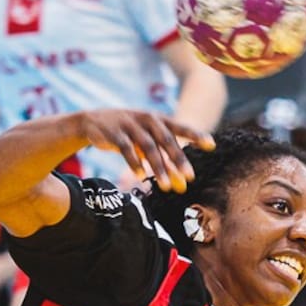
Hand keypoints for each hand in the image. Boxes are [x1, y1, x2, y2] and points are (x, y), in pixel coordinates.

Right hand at [75, 108, 213, 191]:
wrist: (94, 121)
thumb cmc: (128, 133)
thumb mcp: (147, 141)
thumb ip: (164, 158)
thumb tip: (183, 182)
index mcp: (158, 120)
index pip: (181, 127)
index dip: (196, 136)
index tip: (211, 146)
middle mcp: (147, 120)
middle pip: (166, 139)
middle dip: (178, 159)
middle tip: (189, 176)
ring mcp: (130, 125)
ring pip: (148, 146)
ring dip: (158, 167)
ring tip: (165, 186)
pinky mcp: (114, 133)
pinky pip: (126, 148)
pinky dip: (134, 162)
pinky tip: (141, 176)